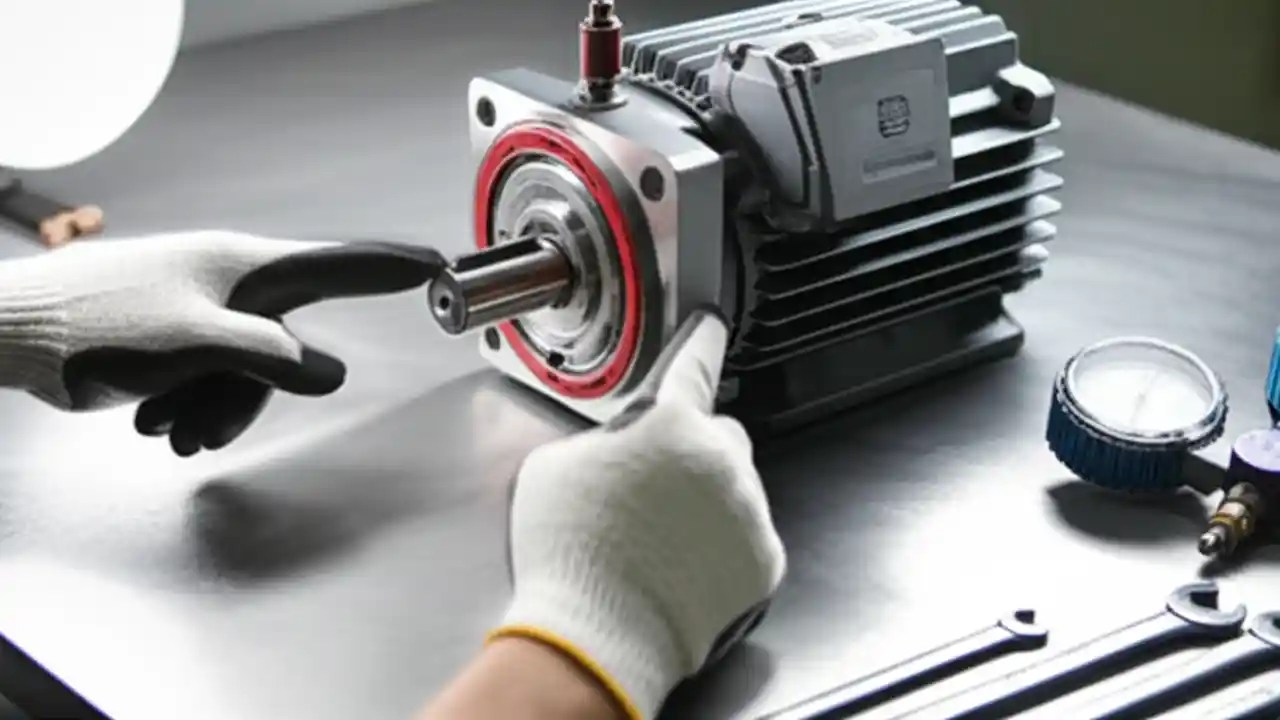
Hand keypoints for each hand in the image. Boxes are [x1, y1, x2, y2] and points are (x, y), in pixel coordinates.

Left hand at [0, 230, 442, 454]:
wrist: (16, 332)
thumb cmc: (103, 324)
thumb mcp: (197, 345)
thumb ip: (270, 358)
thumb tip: (332, 371)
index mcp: (245, 267)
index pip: (338, 264)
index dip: (390, 269)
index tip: (437, 267)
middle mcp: (230, 283)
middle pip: (281, 345)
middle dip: (245, 397)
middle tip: (198, 432)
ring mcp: (201, 307)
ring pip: (243, 368)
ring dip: (209, 409)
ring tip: (161, 431)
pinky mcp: (175, 332)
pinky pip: (209, 374)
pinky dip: (187, 403)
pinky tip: (150, 421)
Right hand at [494, 310, 786, 718]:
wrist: (597, 636)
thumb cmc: (571, 552)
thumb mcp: (556, 467)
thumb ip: (601, 439)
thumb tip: (617, 446)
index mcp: (671, 421)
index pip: (694, 363)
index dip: (701, 341)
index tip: (712, 327)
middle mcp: (722, 456)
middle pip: (715, 434)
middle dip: (690, 451)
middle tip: (648, 490)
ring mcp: (749, 508)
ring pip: (734, 487)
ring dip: (707, 500)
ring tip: (658, 540)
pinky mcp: (764, 557)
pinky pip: (747, 535)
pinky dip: (722, 545)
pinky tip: (682, 565)